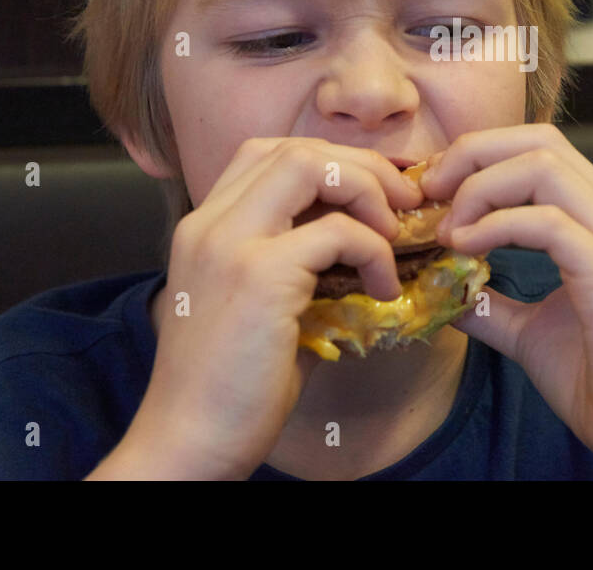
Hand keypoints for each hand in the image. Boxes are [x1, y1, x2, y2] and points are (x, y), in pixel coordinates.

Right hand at [113, 138, 421, 479]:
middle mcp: (209, 224)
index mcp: (204, 227)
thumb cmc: (229, 388)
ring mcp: (229, 245)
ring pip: (312, 166)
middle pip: (295, 148)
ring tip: (394, 234)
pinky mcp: (259, 277)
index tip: (373, 193)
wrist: (189, 444)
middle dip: (362, 166)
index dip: (330, 160)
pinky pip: (338, 231)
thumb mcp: (261, 307)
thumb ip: (299, 265)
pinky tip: (383, 289)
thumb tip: (364, 247)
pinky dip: (374, 251)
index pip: (268, 152)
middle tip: (402, 204)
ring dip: (369, 191)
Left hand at [419, 124, 592, 479]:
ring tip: (448, 230)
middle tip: (431, 196)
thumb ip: (490, 302)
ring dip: (480, 188)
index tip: (436, 193)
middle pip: (540, 141)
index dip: (481, 156)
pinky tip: (466, 250)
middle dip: (473, 155)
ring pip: (543, 167)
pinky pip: (549, 222)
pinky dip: (496, 225)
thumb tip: (438, 288)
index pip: (542, 148)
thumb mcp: (530, 332)